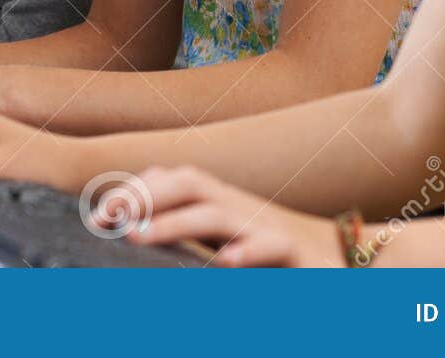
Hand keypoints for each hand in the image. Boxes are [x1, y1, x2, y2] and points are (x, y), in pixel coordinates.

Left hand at [126, 165, 342, 266]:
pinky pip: (269, 246)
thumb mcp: (226, 238)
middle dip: (146, 195)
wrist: (342, 257)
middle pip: (189, 184)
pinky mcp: (293, 251)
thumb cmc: (275, 250)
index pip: (174, 181)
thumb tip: (136, 229)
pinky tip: (224, 264)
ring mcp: (266, 225)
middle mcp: (240, 206)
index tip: (101, 213)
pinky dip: (246, 252)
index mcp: (222, 201)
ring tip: (139, 236)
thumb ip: (187, 230)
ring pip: (217, 214)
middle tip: (110, 217)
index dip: (137, 190)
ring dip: (175, 224)